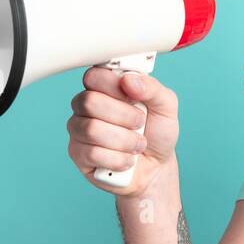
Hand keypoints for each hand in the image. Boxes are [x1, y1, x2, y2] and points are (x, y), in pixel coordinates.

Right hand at [67, 67, 178, 197]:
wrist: (156, 167)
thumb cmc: (157, 133)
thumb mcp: (166, 106)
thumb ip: (152, 88)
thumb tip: (128, 80)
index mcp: (105, 86)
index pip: (94, 76)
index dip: (114, 86)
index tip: (134, 97)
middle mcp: (87, 105)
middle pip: (90, 102)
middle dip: (124, 116)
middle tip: (140, 123)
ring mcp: (79, 129)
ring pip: (91, 129)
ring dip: (124, 140)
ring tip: (137, 144)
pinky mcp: (78, 154)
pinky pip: (92, 154)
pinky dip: (118, 159)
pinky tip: (127, 159)